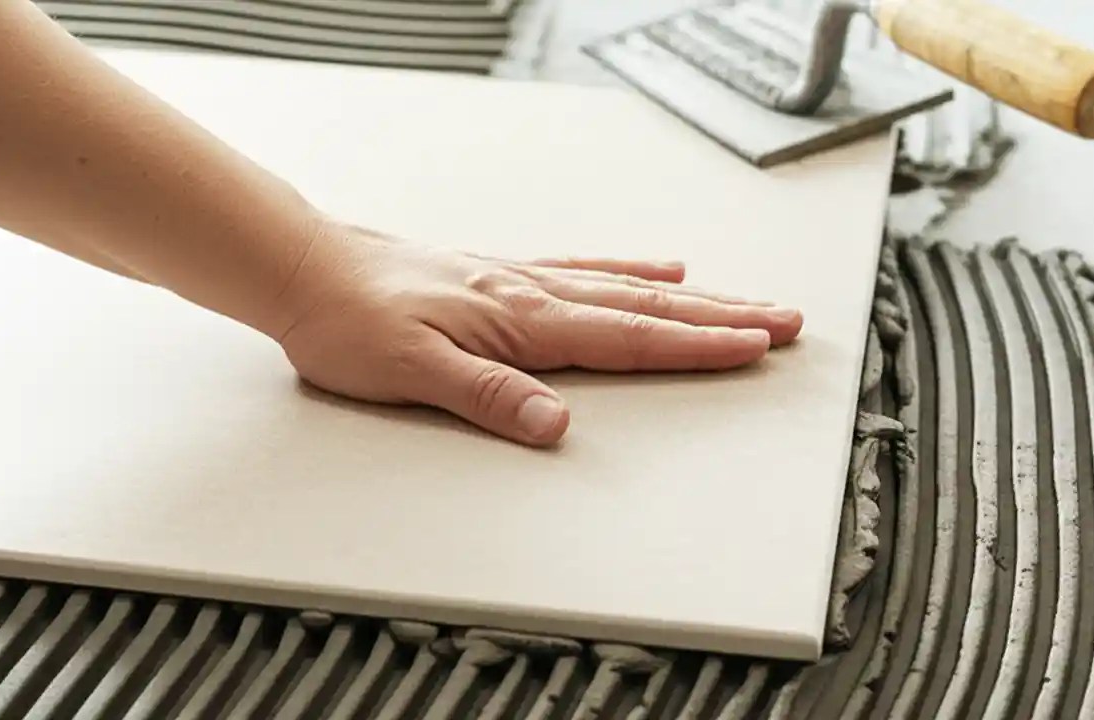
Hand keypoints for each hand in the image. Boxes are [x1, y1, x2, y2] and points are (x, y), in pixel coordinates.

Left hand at [271, 221, 803, 446]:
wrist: (309, 271)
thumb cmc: (351, 322)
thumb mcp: (412, 373)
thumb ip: (490, 396)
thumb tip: (555, 424)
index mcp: (522, 321)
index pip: (629, 340)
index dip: (699, 347)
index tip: (756, 346)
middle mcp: (533, 294)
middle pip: (648, 310)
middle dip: (723, 319)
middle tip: (784, 321)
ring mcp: (523, 280)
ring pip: (628, 290)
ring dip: (695, 299)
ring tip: (746, 301)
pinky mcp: (506, 276)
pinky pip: (587, 271)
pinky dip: (631, 273)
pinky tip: (659, 270)